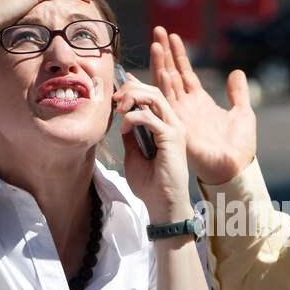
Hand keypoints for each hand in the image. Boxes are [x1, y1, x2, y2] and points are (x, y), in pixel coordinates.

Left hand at [112, 74, 192, 222]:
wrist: (163, 204)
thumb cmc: (151, 184)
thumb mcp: (133, 154)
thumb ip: (131, 136)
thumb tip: (122, 120)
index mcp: (165, 126)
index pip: (153, 96)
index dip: (135, 86)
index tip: (118, 85)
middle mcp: (173, 124)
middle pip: (153, 91)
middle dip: (131, 89)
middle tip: (115, 98)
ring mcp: (175, 129)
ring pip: (154, 98)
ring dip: (132, 97)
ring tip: (118, 108)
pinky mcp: (172, 137)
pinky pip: (149, 117)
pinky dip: (133, 118)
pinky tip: (124, 128)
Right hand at [150, 26, 256, 185]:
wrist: (234, 166)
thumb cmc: (239, 146)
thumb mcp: (243, 112)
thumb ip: (239, 92)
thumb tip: (237, 72)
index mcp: (200, 102)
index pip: (185, 73)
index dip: (178, 55)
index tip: (173, 36)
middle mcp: (185, 105)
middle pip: (171, 73)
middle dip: (164, 51)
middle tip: (158, 29)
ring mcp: (179, 113)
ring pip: (164, 83)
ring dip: (160, 62)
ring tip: (156, 42)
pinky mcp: (176, 123)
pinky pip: (165, 101)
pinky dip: (162, 83)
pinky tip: (160, 67)